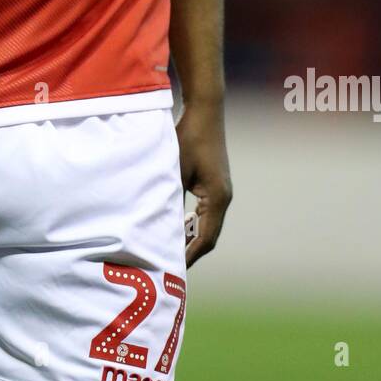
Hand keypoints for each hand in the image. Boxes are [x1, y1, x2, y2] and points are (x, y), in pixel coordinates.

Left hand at [176, 102, 231, 267]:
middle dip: (190, 250)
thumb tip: (157, 224)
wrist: (205, 111)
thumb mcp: (175, 170)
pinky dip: (192, 222)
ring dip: (190, 236)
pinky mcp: (215, 183)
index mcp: (218, 198)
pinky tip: (176, 224)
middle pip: (208, 234)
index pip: (206, 238)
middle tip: (169, 264)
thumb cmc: (189, 138)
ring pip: (207, 224)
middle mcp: (223, 197)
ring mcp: (221, 191)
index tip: (174, 269)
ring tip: (170, 248)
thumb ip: (170, 198)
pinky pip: (205, 211)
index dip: (190, 255)